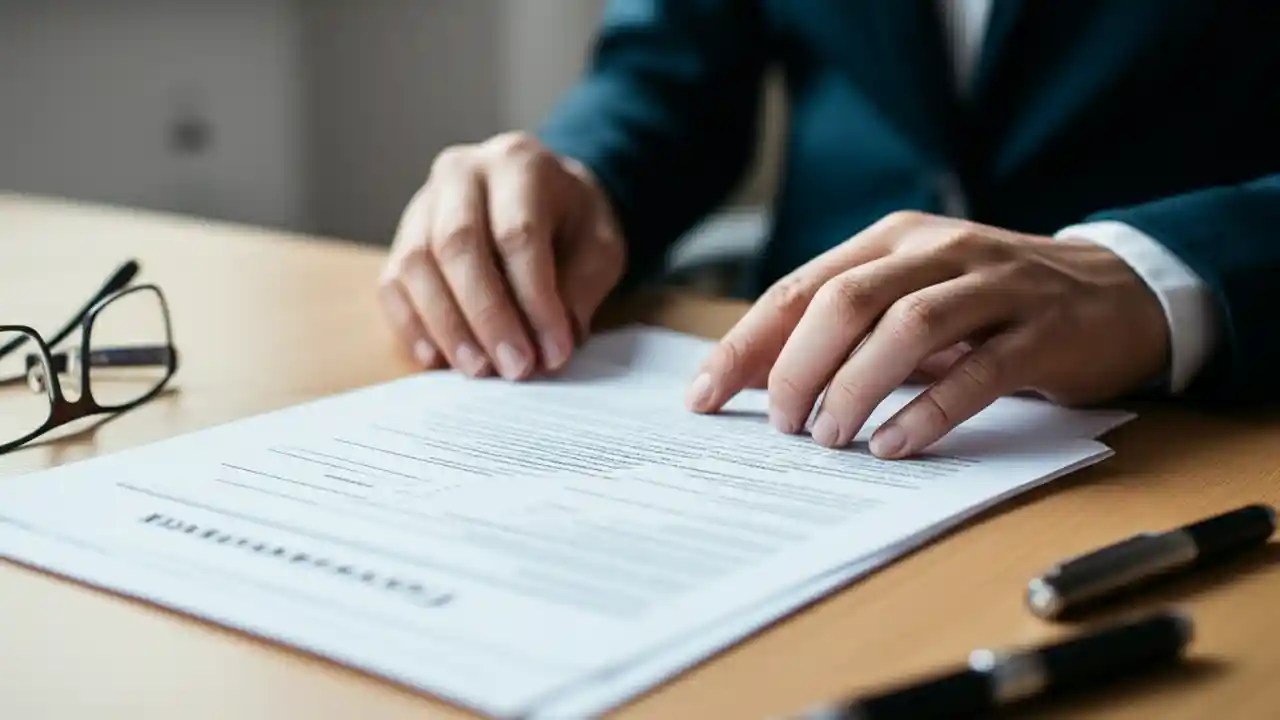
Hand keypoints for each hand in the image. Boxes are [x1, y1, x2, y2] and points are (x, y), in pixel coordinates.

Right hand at [379, 132, 625, 378]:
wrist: (544, 194)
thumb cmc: (574, 222)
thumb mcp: (599, 246)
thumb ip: (580, 290)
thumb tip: (549, 348)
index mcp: (518, 162)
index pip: (517, 234)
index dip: (534, 300)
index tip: (553, 351)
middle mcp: (461, 172)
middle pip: (458, 245)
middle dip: (487, 317)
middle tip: (514, 368)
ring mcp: (423, 203)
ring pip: (416, 265)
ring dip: (447, 327)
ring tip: (480, 370)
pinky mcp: (402, 237)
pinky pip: (392, 284)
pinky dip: (412, 326)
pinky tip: (438, 360)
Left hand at [686, 211, 1167, 457]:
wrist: (1115, 290)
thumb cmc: (990, 305)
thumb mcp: (911, 301)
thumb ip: (846, 331)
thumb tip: (760, 382)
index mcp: (891, 241)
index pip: (798, 288)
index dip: (745, 344)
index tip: (703, 397)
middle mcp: (936, 251)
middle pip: (844, 301)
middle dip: (797, 367)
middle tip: (782, 424)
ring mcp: (993, 286)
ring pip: (906, 327)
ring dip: (856, 386)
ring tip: (831, 438)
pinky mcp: (1042, 329)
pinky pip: (978, 371)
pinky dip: (928, 411)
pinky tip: (894, 445)